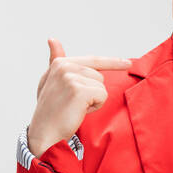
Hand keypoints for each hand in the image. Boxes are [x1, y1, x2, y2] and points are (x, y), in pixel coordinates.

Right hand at [27, 39, 130, 156]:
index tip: (128, 63)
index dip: (112, 62)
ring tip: (74, 108)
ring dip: (93, 100)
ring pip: (102, 86)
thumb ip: (55, 60)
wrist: (44, 133)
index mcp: (59, 63)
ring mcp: (71, 77)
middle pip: (99, 75)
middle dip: (92, 92)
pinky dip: (95, 107)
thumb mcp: (50, 81)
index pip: (93, 60)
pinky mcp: (79, 91)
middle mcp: (64, 66)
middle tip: (72, 104)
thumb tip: (52, 39)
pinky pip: (103, 95)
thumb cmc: (50, 110)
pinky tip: (78, 112)